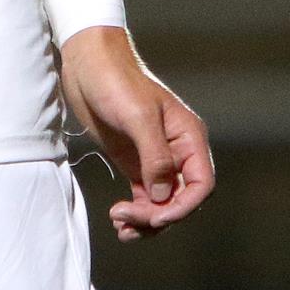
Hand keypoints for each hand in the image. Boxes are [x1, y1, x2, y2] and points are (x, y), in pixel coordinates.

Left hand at [59, 26, 214, 241]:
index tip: (156, 216)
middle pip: (180, 199)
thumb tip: (163, 196)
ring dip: (145, 220)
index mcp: (188, 137)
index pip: (201, 184)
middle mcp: (177, 151)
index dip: (183, 206)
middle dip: (157, 216)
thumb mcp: (138, 117)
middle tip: (125, 219)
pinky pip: (144, 197)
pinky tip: (119, 219)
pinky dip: (135, 212)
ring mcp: (154, 158)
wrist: (87, 63)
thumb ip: (155, 157)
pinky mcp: (134, 162)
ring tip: (120, 226)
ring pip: (162, 203)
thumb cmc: (116, 81)